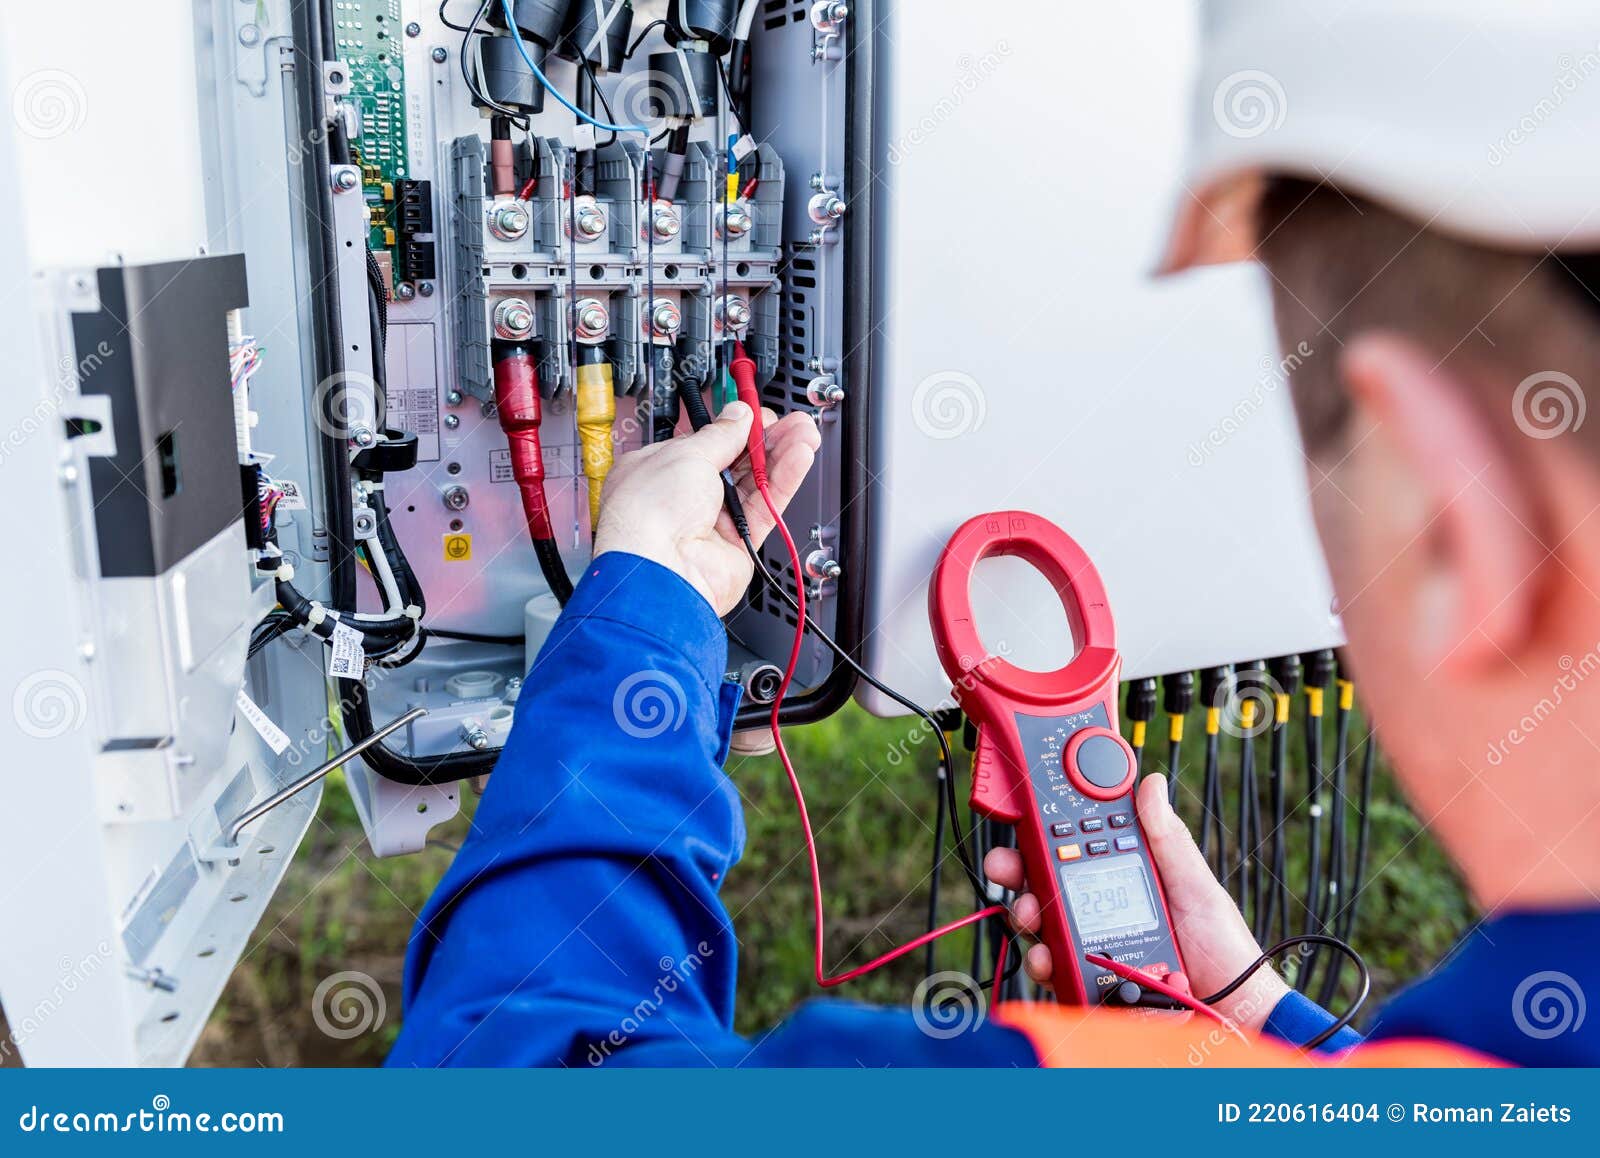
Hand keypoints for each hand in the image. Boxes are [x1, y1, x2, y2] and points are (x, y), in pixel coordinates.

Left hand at [593, 401, 820, 616]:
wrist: (659, 570)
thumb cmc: (649, 515)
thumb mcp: (686, 454)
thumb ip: (720, 435)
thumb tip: (737, 416)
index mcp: (659, 471)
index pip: (704, 443)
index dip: (732, 427)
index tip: (755, 413)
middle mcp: (684, 498)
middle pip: (734, 462)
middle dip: (764, 440)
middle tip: (787, 422)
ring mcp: (711, 522)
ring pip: (755, 483)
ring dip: (780, 456)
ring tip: (803, 434)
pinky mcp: (738, 543)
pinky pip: (765, 507)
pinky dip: (783, 481)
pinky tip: (798, 458)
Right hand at [984, 774, 1289, 1030]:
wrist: (1234, 1014)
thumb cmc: (1225, 951)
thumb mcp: (1197, 888)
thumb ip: (1169, 841)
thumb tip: (1151, 786)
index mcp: (1126, 876)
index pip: (1077, 846)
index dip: (1047, 830)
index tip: (1025, 815)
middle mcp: (1103, 908)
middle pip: (1046, 882)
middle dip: (1018, 870)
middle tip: (1005, 866)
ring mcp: (1093, 945)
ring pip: (1041, 923)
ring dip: (1025, 914)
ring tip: (1030, 914)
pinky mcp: (1089, 981)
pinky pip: (1054, 967)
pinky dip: (1042, 960)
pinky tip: (1047, 956)